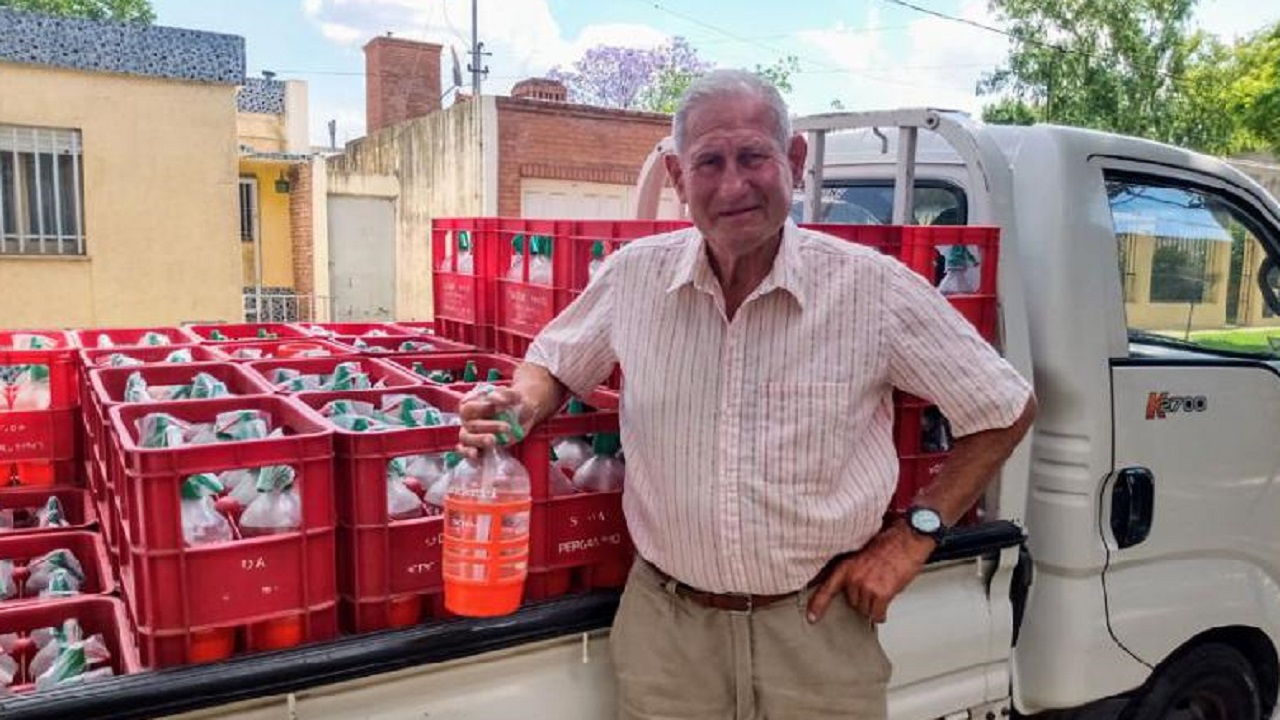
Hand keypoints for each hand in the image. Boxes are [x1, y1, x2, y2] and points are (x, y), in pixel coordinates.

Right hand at [456, 386, 524, 460]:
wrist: (523, 415)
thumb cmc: (515, 403)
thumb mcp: (516, 396)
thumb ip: (507, 394)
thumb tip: (494, 398)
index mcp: (473, 403)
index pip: (468, 407)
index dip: (481, 409)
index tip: (499, 409)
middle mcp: (468, 418)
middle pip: (469, 424)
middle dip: (487, 426)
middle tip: (507, 427)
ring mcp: (470, 433)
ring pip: (465, 438)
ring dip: (479, 440)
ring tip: (493, 441)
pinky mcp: (475, 446)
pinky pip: (464, 451)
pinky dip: (468, 454)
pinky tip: (477, 455)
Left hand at [806, 521, 934, 623]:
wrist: (907, 540)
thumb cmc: (890, 546)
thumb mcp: (863, 558)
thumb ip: (854, 573)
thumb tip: (854, 591)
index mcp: (846, 566)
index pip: (827, 588)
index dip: (818, 605)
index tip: (811, 618)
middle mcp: (853, 577)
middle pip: (852, 602)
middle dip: (864, 599)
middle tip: (876, 586)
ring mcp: (866, 585)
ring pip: (865, 610)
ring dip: (874, 606)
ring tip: (884, 589)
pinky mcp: (880, 593)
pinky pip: (877, 614)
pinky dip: (881, 614)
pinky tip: (885, 607)